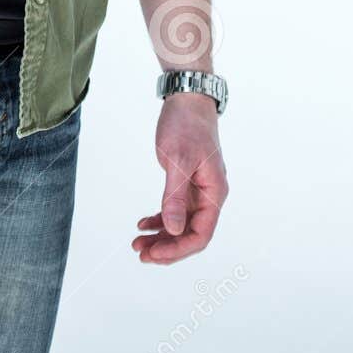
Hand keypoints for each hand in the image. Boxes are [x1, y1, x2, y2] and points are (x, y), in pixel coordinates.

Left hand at [133, 93, 227, 263]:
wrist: (187, 98)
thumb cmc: (187, 124)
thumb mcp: (178, 161)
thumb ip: (175, 197)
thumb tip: (172, 229)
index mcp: (214, 192)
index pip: (201, 234)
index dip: (178, 249)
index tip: (154, 254)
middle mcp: (210, 195)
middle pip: (190, 233)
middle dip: (167, 247)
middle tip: (141, 253)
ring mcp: (198, 189)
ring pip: (181, 223)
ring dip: (161, 236)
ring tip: (138, 243)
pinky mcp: (187, 182)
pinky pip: (175, 209)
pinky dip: (160, 218)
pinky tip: (143, 223)